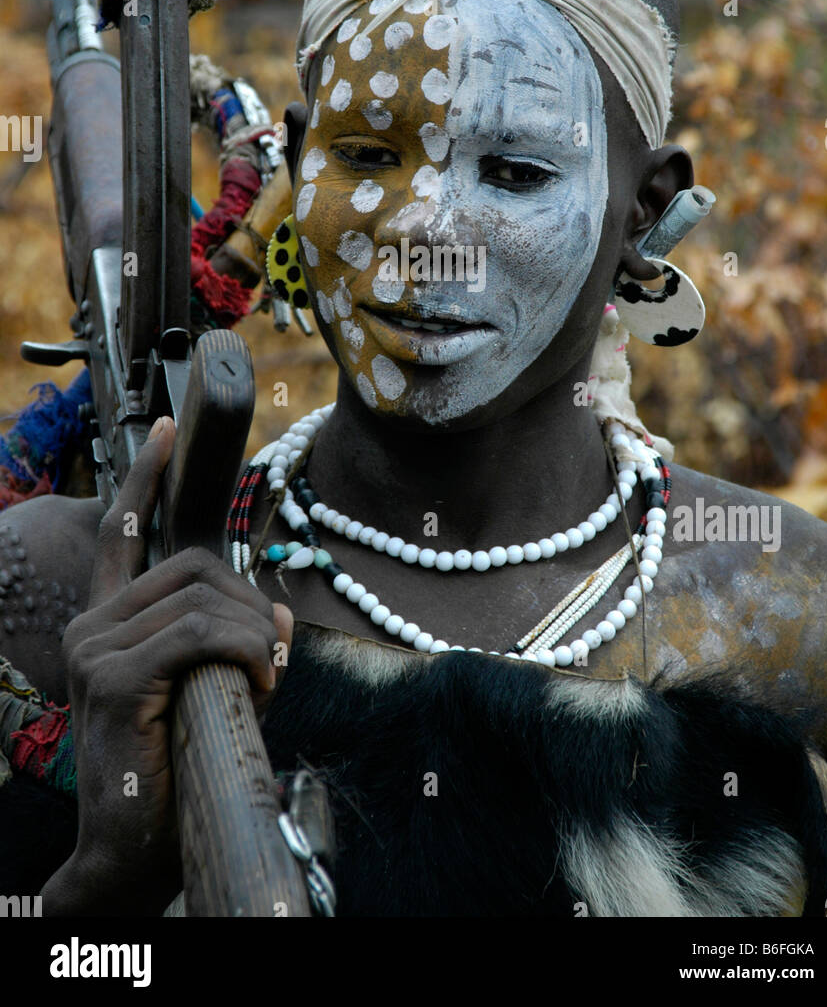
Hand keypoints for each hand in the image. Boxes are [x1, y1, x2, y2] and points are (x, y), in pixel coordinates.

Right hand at [41, 416, 292, 914]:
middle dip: (251, 603)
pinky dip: (247, 650)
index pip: (122, 537)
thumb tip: (277, 602)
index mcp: (107, 625)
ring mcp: (97, 650)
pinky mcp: (116, 679)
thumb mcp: (212, 691)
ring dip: (256, 635)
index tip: (167, 431)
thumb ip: (237, 642)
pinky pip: (202, 633)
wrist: (133, 851)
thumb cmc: (174, 772)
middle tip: (273, 655)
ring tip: (266, 680)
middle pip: (194, 566)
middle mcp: (92, 628)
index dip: (145, 480)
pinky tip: (260, 683)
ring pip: (204, 598)